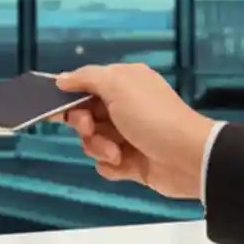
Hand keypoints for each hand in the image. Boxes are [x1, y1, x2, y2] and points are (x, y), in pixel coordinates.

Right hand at [54, 64, 214, 199]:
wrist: (188, 158)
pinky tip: (124, 163)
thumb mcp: (117, 85)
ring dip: (98, 147)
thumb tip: (61, 79)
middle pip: (84, 115)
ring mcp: (128, 135)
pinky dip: (110, 165)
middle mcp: (124, 106)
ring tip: (117, 152)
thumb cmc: (153, 117)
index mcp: (123, 83)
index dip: (69, 98)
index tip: (55, 110)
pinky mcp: (131, 161)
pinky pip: (104, 163)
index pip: (85, 86)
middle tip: (90, 128)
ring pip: (92, 141)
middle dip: (83, 125)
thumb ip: (86, 78)